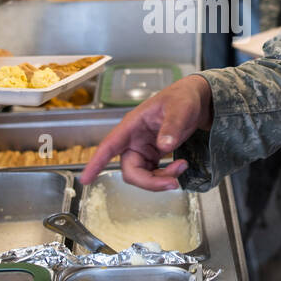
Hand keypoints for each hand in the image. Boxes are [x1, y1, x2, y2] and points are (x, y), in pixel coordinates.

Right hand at [79, 75, 212, 190]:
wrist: (195, 101)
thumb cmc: (181, 98)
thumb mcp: (179, 108)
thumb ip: (172, 126)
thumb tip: (164, 146)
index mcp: (132, 125)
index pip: (109, 145)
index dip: (96, 163)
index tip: (85, 179)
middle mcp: (133, 140)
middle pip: (130, 170)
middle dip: (149, 181)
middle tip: (172, 182)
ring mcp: (143, 149)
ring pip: (142, 176)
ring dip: (160, 179)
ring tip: (181, 167)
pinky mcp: (153, 156)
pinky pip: (153, 174)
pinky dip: (166, 176)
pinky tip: (180, 166)